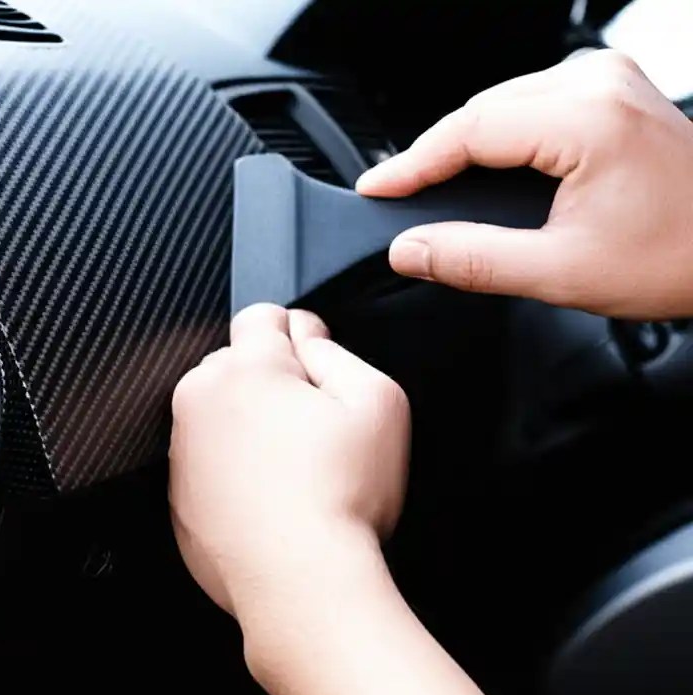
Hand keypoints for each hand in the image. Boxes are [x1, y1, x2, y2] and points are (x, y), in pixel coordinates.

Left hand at [169, 308, 500, 694]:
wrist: (299, 581)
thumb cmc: (343, 494)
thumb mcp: (377, 400)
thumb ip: (336, 351)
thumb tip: (307, 337)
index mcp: (246, 366)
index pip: (263, 315)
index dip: (300, 336)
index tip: (320, 369)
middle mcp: (200, 398)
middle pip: (236, 364)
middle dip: (271, 382)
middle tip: (313, 428)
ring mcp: (181, 447)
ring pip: (219, 413)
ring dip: (249, 426)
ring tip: (293, 471)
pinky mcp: (177, 492)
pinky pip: (207, 462)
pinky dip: (232, 470)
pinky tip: (269, 497)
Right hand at [358, 49, 692, 319]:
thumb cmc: (680, 256)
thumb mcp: (563, 272)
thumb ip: (473, 260)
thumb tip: (409, 250)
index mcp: (587, 119)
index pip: (467, 131)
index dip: (411, 166)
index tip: (376, 191)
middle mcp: (597, 82)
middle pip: (480, 111)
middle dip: (437, 157)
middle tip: (401, 201)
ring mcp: (608, 78)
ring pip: (502, 103)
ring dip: (469, 145)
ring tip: (442, 190)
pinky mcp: (613, 86)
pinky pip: (532, 101)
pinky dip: (502, 134)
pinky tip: (491, 168)